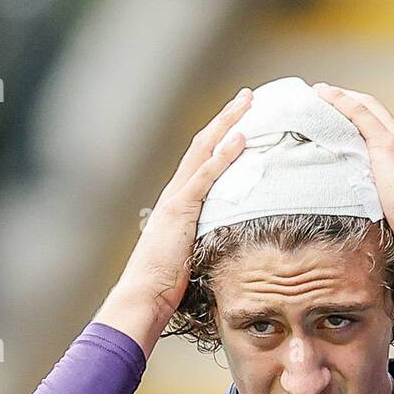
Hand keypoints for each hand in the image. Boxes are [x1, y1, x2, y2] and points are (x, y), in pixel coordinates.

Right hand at [95, 89, 251, 352]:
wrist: (143, 297)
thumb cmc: (165, 287)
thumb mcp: (191, 257)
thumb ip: (206, 242)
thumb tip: (231, 244)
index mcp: (177, 203)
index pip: (201, 162)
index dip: (220, 138)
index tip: (241, 120)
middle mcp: (175, 193)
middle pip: (203, 145)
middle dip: (226, 118)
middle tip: (249, 96)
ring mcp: (176, 199)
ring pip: (204, 150)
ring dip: (228, 124)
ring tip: (249, 103)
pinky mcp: (180, 210)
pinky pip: (205, 175)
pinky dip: (224, 155)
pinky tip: (241, 138)